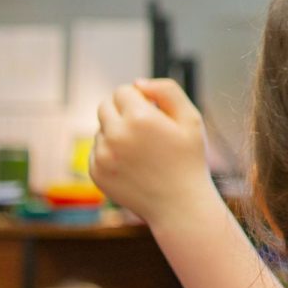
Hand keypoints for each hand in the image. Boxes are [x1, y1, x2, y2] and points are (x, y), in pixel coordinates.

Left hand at [91, 78, 215, 228]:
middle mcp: (115, 135)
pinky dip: (111, 153)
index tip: (154, 113)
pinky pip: (97, 151)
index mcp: (139, 118)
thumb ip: (168, 91)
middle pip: (105, 106)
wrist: (179, 205)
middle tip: (145, 129)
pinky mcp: (96, 172)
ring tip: (143, 153)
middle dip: (122, 111)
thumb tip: (137, 83)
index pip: (123, 91)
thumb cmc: (189, 160)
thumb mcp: (191, 119)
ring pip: (102, 129)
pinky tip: (133, 166)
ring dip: (117, 133)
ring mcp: (102, 155)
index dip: (139, 98)